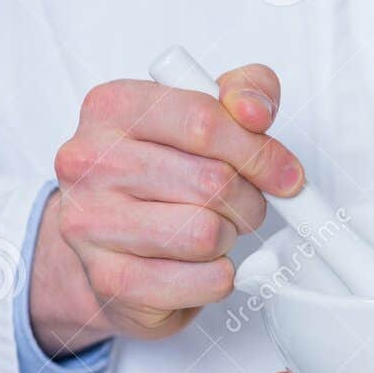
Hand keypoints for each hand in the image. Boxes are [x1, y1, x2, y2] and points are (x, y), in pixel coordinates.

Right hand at [32, 66, 304, 354]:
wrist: (109, 242)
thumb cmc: (164, 170)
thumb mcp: (205, 112)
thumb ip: (244, 92)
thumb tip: (255, 110)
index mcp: (111, 108)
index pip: (204, 122)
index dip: (259, 151)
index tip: (285, 172)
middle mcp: (88, 163)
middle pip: (212, 182)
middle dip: (248, 198)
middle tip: (243, 203)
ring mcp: (90, 224)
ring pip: (207, 233)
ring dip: (230, 236)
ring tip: (213, 229)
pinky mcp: (111, 281)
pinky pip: (206, 280)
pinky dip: (219, 276)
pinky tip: (197, 263)